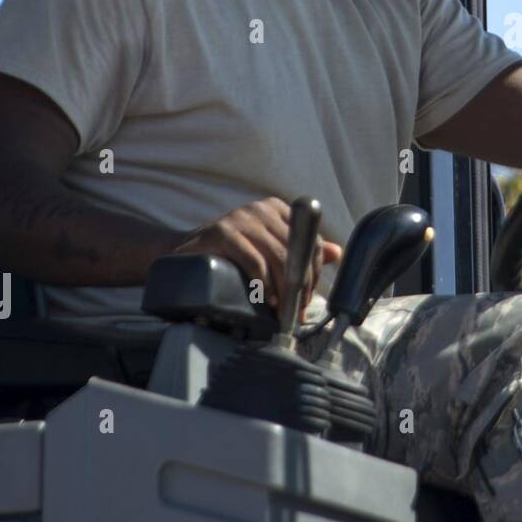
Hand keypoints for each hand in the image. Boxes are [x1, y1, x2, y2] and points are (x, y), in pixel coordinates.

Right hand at [172, 197, 342, 317]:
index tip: (307, 300)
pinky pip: (255, 261)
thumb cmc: (229, 254)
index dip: (313, 273)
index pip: (310, 240)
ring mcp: (242, 217)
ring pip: (279, 258)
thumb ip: (301, 249)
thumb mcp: (268, 249)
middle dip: (299, 287)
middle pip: (296, 251)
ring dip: (283, 290)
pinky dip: (263, 284)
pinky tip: (264, 299)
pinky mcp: (223, 232)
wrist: (183, 253)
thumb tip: (338, 253)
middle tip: (295, 313)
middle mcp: (262, 209)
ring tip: (281, 310)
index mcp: (277, 209)